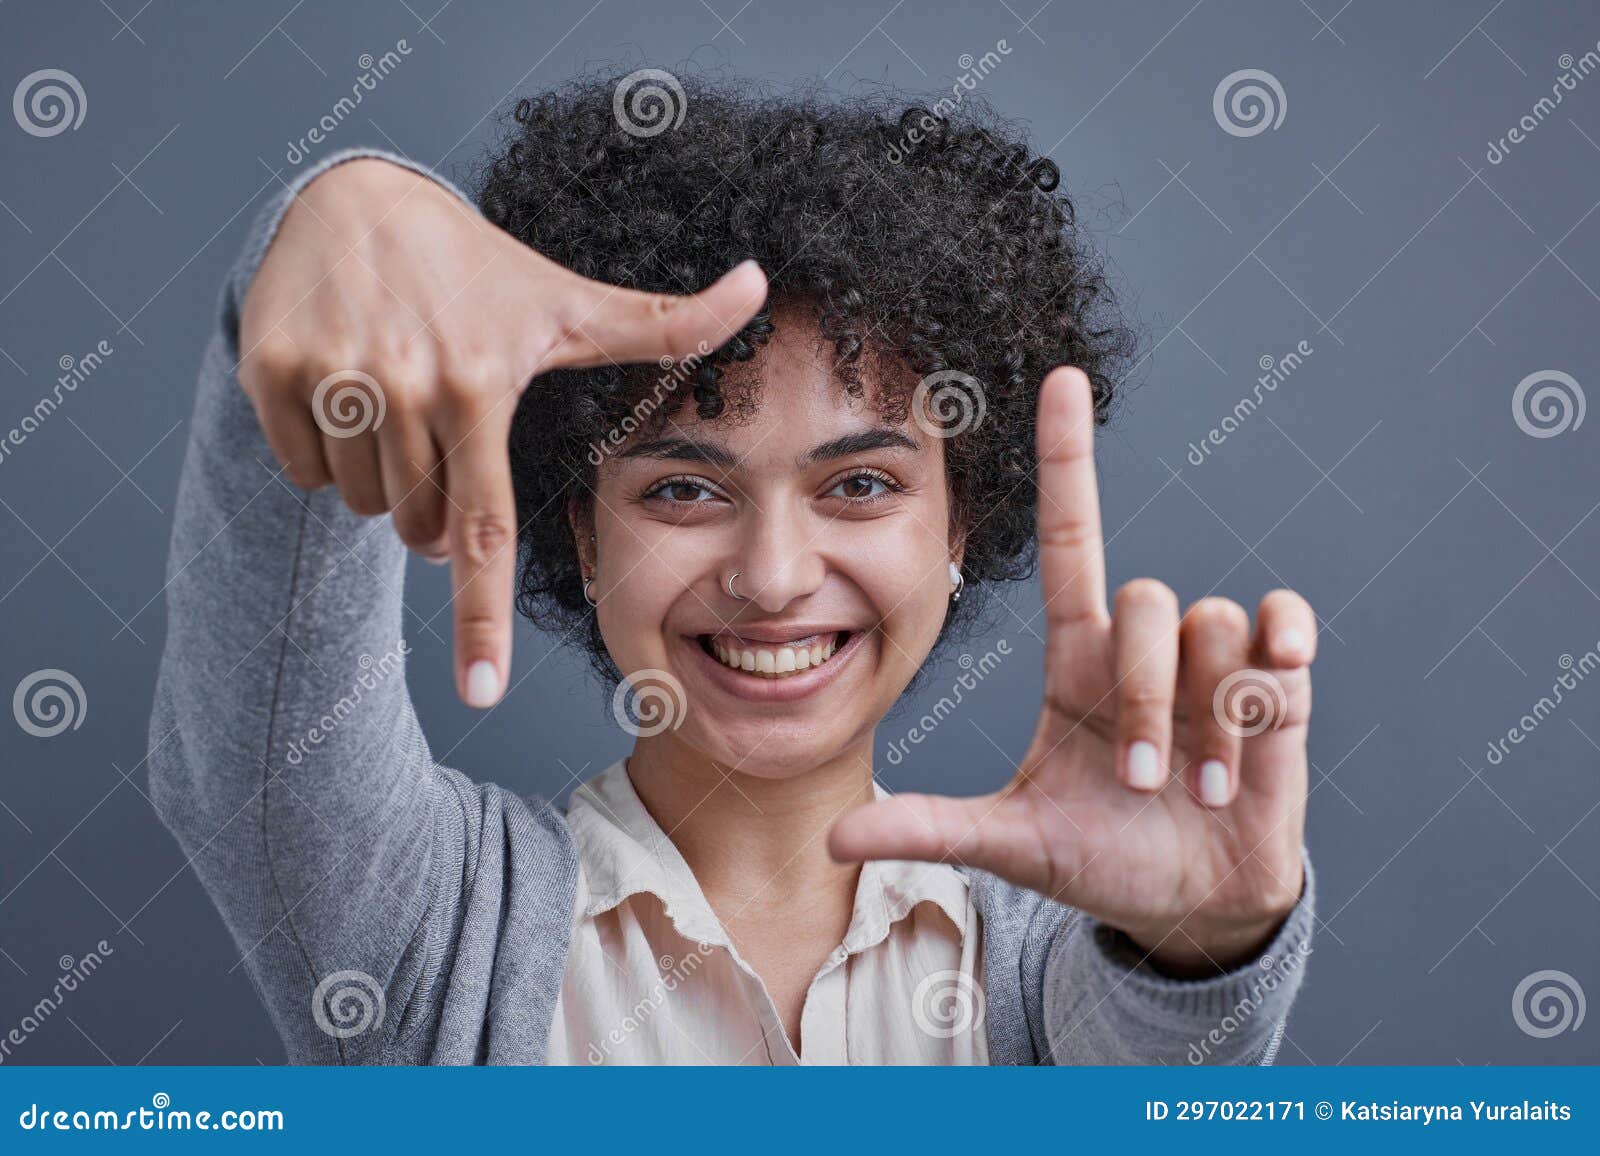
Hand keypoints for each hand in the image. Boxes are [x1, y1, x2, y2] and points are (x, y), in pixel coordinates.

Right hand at [237, 158, 765, 707]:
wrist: (352, 201)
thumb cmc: (479, 271)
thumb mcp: (568, 303)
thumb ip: (666, 323)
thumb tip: (760, 284)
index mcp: (480, 385)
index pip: (484, 528)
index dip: (480, 618)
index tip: (481, 692)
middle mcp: (404, 385)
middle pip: (418, 529)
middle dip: (434, 509)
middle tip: (442, 428)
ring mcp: (331, 378)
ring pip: (360, 506)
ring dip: (380, 479)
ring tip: (394, 398)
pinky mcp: (270, 371)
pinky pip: (302, 472)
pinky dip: (322, 452)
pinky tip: (341, 388)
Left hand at [829, 367, 1312, 975]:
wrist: (1187, 903)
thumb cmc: (1096, 857)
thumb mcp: (1012, 843)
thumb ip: (930, 827)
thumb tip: (831, 836)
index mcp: (1076, 661)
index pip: (1073, 538)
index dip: (1068, 460)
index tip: (1061, 377)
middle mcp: (1142, 649)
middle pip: (1145, 601)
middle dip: (1144, 698)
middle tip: (1138, 782)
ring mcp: (1212, 667)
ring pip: (1215, 623)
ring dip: (1205, 718)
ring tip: (1199, 786)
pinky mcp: (1276, 690)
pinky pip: (1284, 627)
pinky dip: (1283, 651)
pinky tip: (1275, 689)